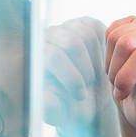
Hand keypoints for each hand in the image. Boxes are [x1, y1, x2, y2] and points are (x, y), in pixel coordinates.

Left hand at [43, 16, 119, 136]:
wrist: (89, 99)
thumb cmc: (68, 106)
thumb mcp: (60, 113)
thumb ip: (51, 108)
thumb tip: (46, 99)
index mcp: (33, 55)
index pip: (52, 55)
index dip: (70, 77)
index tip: (79, 96)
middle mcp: (45, 37)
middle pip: (70, 43)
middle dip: (83, 71)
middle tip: (86, 90)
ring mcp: (64, 28)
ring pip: (85, 35)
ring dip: (93, 62)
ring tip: (90, 79)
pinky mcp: (84, 24)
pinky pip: (98, 31)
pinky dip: (103, 52)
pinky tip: (99, 67)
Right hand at [104, 16, 135, 132]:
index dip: (126, 78)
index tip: (122, 94)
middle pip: (126, 43)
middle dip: (116, 70)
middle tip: (118, 88)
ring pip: (115, 37)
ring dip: (110, 63)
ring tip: (118, 77)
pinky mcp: (131, 22)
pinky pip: (110, 31)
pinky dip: (107, 52)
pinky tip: (116, 64)